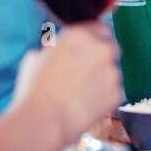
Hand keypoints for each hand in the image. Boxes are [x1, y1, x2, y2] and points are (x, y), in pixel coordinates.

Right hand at [10, 24, 123, 147]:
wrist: (44, 121)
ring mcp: (111, 71)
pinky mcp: (117, 93)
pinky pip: (113, 92)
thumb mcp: (36, 58)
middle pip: (110, 48)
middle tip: (85, 73)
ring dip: (101, 79)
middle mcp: (100, 49)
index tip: (90, 50)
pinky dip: (104, 98)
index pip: (100, 29)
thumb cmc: (34, 91)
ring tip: (80, 95)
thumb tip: (55, 51)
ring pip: (112, 72)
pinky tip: (85, 105)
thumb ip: (54, 49)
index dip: (95, 40)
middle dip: (101, 59)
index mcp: (79, 36)